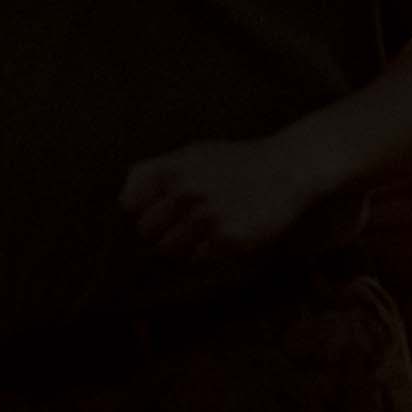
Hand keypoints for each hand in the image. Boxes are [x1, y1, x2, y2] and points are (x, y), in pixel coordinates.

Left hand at [120, 132, 318, 262]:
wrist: (286, 169)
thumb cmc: (236, 163)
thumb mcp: (193, 154)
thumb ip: (157, 173)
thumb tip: (125, 201)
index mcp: (174, 169)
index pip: (130, 203)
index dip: (141, 209)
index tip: (157, 208)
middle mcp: (187, 193)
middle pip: (146, 230)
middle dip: (160, 229)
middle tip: (185, 220)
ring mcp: (207, 218)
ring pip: (168, 248)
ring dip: (182, 243)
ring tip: (206, 226)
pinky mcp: (228, 240)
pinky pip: (197, 257)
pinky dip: (206, 250)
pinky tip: (225, 232)